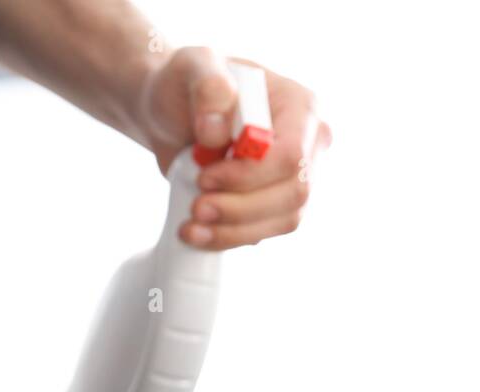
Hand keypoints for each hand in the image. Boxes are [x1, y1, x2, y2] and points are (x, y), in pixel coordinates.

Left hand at [141, 47, 330, 250]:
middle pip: (294, 193)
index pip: (293, 155)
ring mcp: (295, 178)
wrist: (171, 115)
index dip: (251, 175)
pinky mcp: (275, 205)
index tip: (204, 178)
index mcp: (300, 106)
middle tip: (196, 208)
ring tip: (191, 227)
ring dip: (235, 230)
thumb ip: (207, 86)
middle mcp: (308, 144)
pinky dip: (229, 238)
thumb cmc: (186, 85)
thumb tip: (215, 131)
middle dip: (242, 208)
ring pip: (284, 220)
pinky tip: (197, 234)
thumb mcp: (191, 66)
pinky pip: (264, 232)